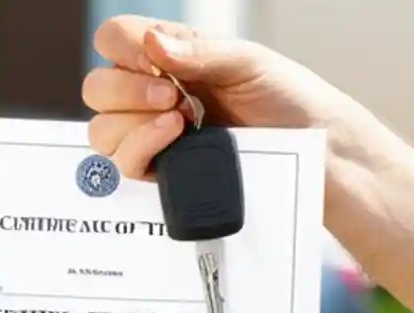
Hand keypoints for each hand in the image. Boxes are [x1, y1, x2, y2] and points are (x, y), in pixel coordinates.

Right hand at [82, 15, 358, 179]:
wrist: (317, 151)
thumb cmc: (289, 100)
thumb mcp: (247, 62)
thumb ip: (197, 53)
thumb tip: (151, 43)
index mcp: (168, 56)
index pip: (113, 40)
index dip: (123, 48)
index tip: (155, 61)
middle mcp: (151, 94)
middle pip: (97, 88)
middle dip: (127, 90)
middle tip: (172, 94)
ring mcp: (152, 135)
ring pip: (101, 130)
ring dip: (133, 122)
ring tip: (180, 120)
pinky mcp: (160, 172)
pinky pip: (122, 164)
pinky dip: (141, 148)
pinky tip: (174, 138)